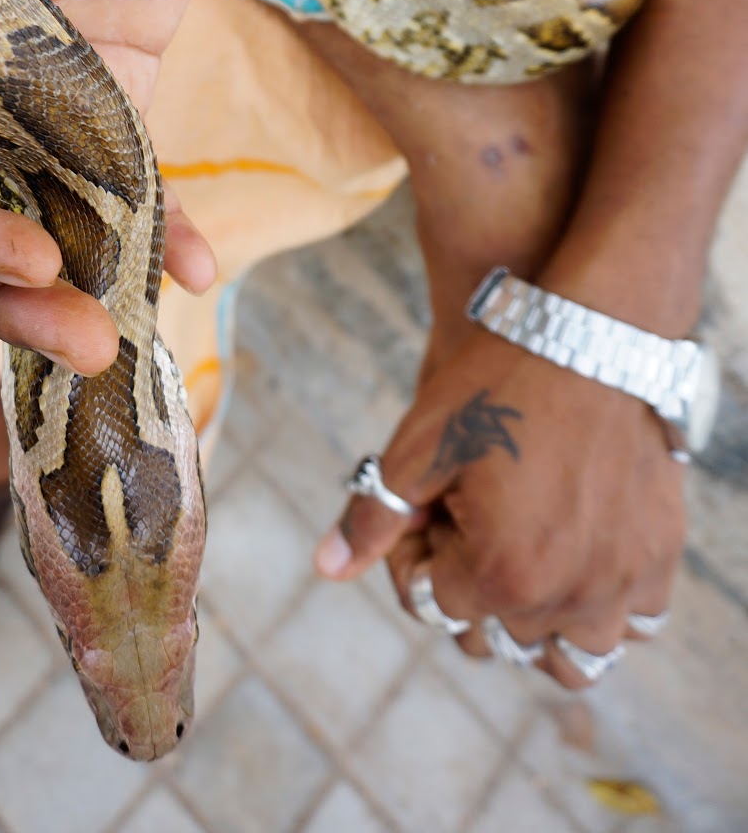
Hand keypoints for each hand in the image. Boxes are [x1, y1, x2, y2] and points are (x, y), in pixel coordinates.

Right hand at [0, 0, 224, 370]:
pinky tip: (200, 274)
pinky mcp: (114, 89)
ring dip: (85, 286)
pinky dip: (159, 234)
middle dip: (14, 297)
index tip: (31, 255)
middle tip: (90, 347)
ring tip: (135, 342)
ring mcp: (40, 98)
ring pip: (43, 221)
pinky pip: (128, 182)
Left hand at [315, 327, 682, 687]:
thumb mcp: (421, 444)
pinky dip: (603, 604)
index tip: (425, 508)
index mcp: (500, 573)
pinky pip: (635, 618)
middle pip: (497, 634)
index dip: (414, 554)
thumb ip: (375, 516)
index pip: (434, 605)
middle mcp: (567, 594)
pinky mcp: (660, 556)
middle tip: (470, 519)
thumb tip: (328, 568)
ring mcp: (622, 580)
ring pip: (573, 652)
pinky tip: (575, 553)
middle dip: (470, 585)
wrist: (593, 336)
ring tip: (521, 553)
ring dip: (539, 619)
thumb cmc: (499, 385)